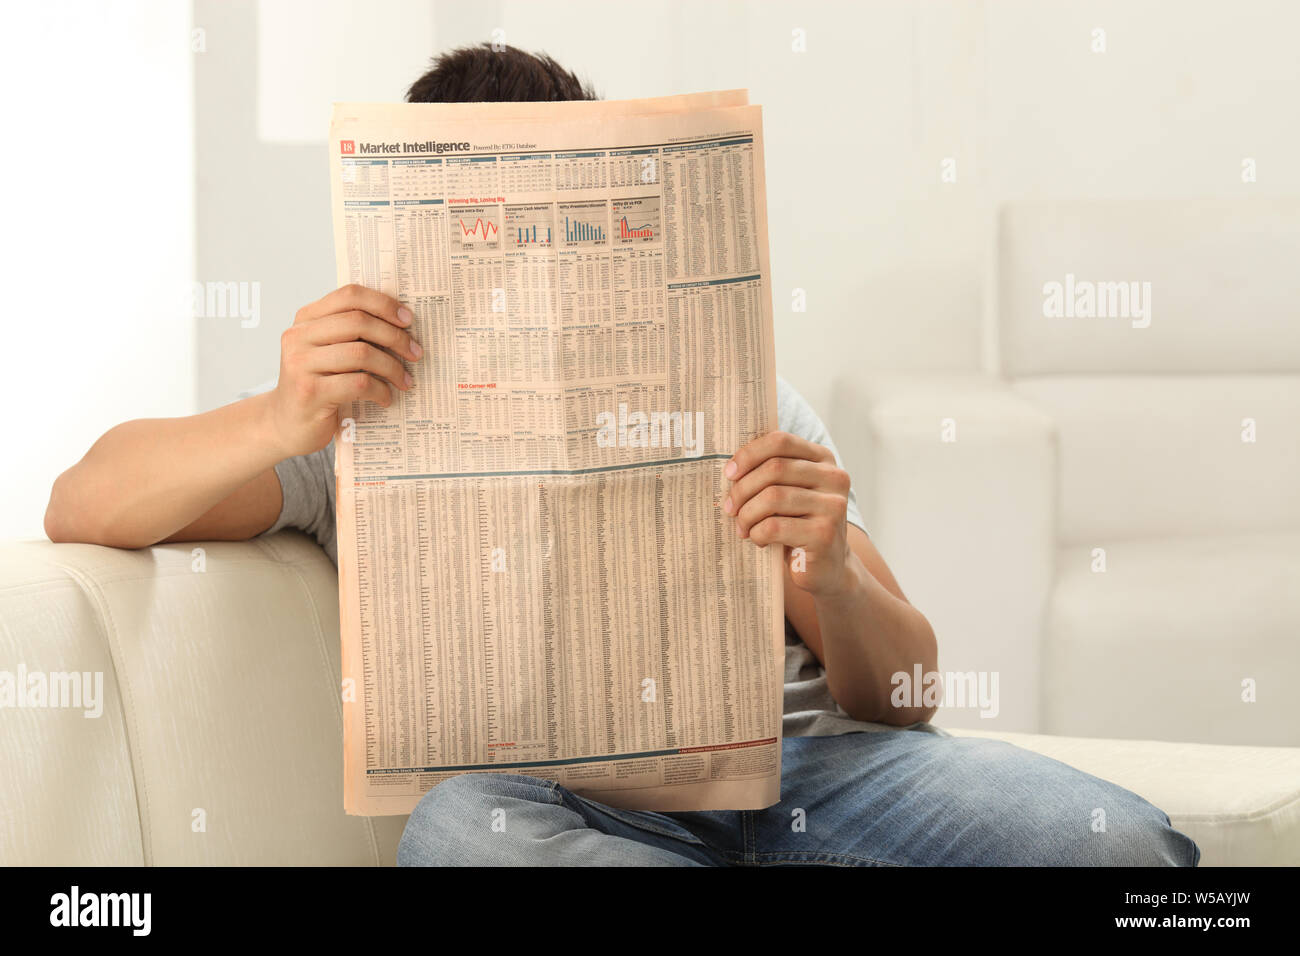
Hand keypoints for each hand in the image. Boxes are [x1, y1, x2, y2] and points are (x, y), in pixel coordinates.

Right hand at [268, 284, 422, 457]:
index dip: (384, 304)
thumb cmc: (317, 386)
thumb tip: (401, 322)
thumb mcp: (327, 352)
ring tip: (405, 380)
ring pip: (361, 353)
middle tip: (415, 353)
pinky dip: (380, 390)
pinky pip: (358, 383)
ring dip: (392, 367)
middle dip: (395, 337)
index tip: (408, 320)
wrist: (286, 425)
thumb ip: (351, 334)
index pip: (350, 295)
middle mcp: (299, 336)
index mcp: (306, 319)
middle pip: (359, 322)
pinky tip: (386, 398)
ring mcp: (301, 364)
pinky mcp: (310, 392)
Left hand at [721, 431, 853, 596]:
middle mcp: (834, 478)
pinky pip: (775, 526)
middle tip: (730, 508)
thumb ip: (771, 472)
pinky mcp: (824, 534)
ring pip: (772, 497)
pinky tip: (759, 540)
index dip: (749, 454)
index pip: (781, 441)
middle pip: (774, 469)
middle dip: (743, 489)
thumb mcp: (789, 491)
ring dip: (747, 514)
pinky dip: (757, 534)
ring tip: (742, 527)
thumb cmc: (798, 524)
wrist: (827, 567)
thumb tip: (730, 466)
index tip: (729, 473)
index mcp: (823, 459)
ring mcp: (833, 506)